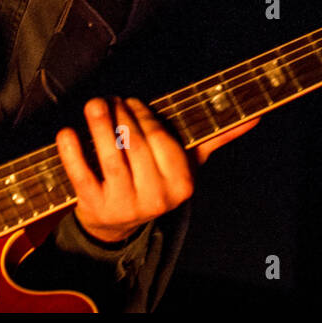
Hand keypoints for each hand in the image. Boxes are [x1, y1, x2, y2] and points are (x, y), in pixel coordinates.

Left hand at [56, 97, 258, 242]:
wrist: (117, 223)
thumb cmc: (155, 180)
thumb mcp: (184, 163)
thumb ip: (215, 138)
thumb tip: (255, 118)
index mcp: (182, 185)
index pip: (162, 140)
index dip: (145, 116)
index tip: (131, 101)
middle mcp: (156, 199)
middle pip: (137, 146)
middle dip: (122, 116)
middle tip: (108, 99)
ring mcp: (125, 205)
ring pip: (111, 159)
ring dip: (99, 126)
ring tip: (93, 104)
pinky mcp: (96, 209)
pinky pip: (82, 176)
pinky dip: (72, 153)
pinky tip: (66, 133)